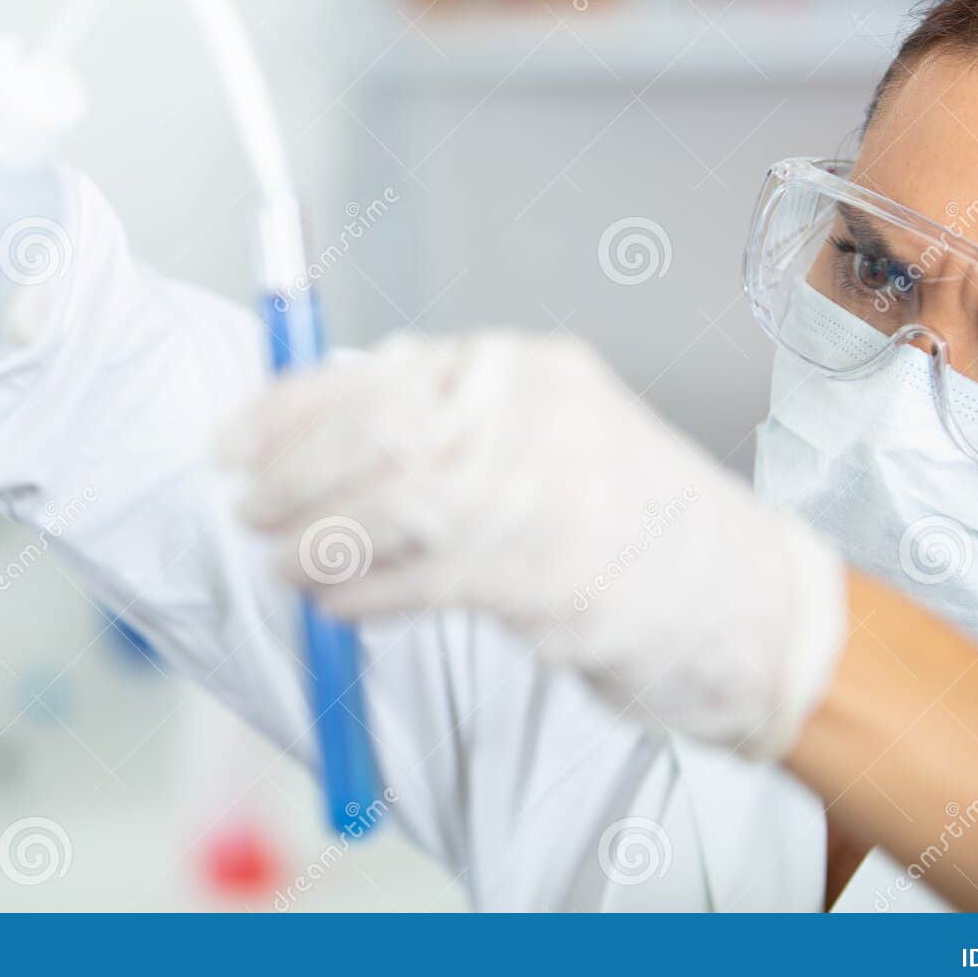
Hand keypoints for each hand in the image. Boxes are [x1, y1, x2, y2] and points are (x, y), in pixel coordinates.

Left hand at [219, 330, 847, 758]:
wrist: (747, 603)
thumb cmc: (631, 520)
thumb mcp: (547, 429)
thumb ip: (449, 416)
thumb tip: (324, 421)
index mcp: (522, 369)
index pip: (377, 370)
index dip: (286, 407)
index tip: (230, 438)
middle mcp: (532, 416)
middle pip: (376, 428)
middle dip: (288, 471)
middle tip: (242, 504)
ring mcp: (544, 493)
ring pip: (388, 507)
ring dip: (313, 543)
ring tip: (281, 562)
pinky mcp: (543, 578)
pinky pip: (418, 583)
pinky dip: (361, 599)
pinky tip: (340, 607)